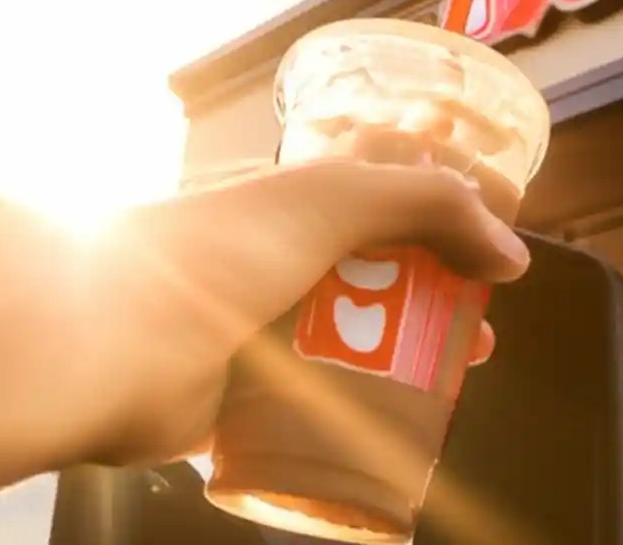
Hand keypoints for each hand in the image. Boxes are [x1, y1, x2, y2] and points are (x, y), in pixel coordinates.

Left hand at [78, 159, 528, 464]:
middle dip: (436, 298)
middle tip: (478, 328)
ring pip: (352, 346)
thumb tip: (511, 255)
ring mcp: (262, 329)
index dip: (443, 206)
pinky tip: (391, 432)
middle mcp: (282, 260)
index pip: (387, 189)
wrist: (111, 338)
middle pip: (379, 275)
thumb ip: (431, 206)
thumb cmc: (216, 251)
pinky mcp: (244, 396)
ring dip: (404, 363)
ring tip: (451, 382)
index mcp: (298, 201)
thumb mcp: (334, 199)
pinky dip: (352, 419)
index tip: (493, 235)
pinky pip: (313, 409)